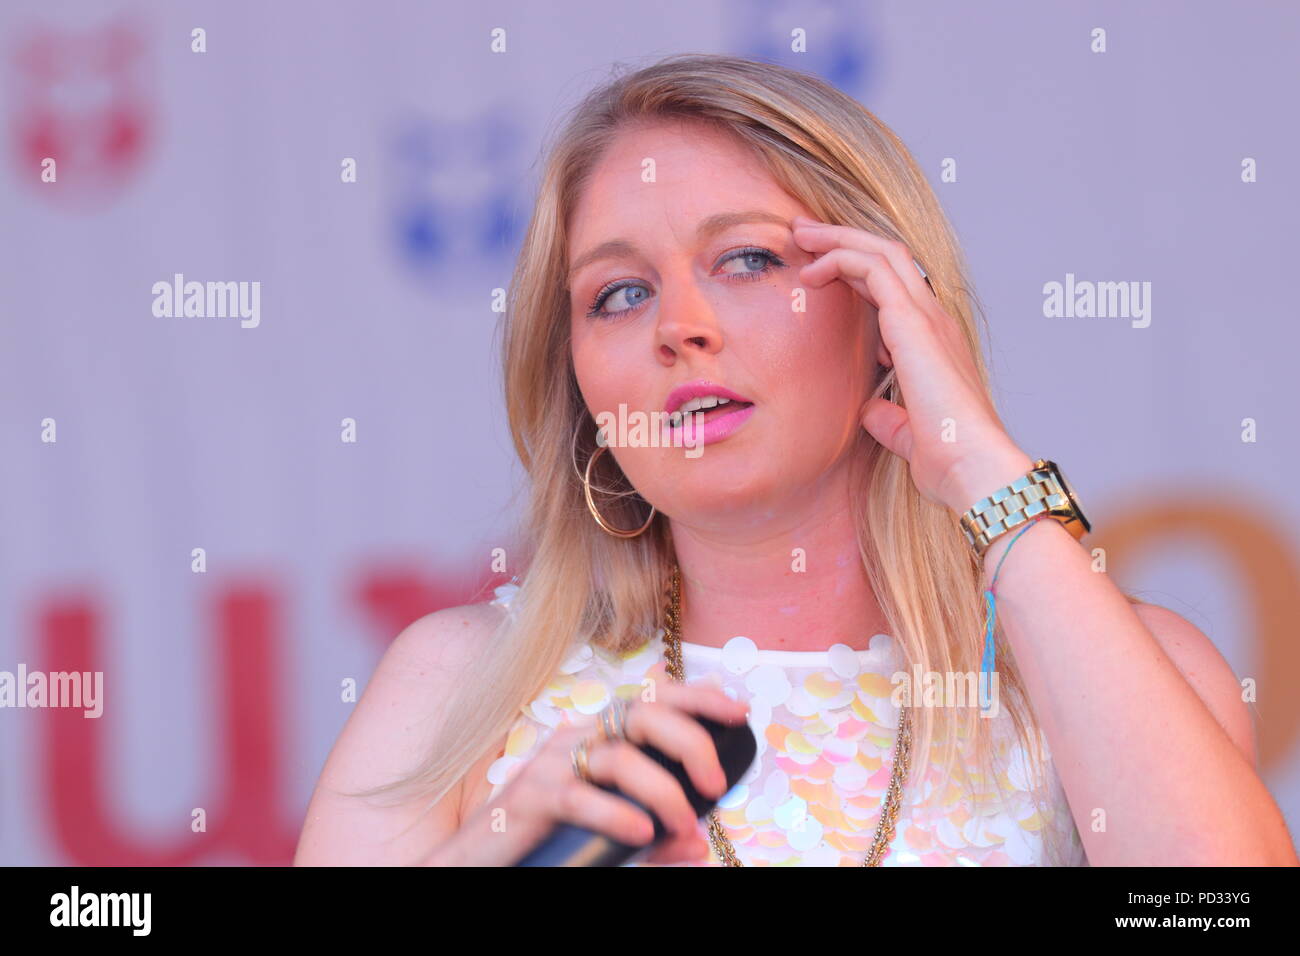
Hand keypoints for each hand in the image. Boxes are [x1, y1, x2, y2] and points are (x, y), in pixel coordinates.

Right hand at [426, 662, 749, 865]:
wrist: (480, 862)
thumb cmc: (551, 841)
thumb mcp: (614, 833)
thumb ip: (658, 838)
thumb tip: (699, 847)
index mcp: (599, 736)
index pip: (654, 698)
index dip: (699, 697)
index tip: (740, 709)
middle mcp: (577, 738)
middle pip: (643, 714)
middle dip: (690, 740)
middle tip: (716, 783)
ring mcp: (551, 764)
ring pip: (619, 757)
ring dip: (662, 791)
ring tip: (684, 828)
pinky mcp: (529, 799)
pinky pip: (580, 797)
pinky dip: (617, 814)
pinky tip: (641, 834)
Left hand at [791, 215, 1033, 512]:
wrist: (972, 467)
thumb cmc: (948, 458)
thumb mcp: (907, 434)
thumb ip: (889, 417)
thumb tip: (872, 412)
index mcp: (934, 343)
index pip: (893, 288)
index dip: (855, 270)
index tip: (818, 268)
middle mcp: (935, 321)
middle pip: (888, 256)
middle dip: (843, 239)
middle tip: (803, 233)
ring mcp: (928, 318)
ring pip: (881, 252)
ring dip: (837, 238)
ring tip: (801, 235)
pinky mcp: (914, 323)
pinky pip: (874, 270)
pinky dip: (841, 260)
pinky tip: (813, 271)